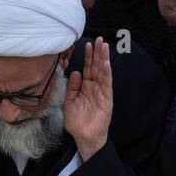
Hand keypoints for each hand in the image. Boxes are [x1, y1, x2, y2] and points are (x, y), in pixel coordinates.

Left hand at [64, 37, 112, 160]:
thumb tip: (75, 72)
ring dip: (103, 59)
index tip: (87, 44)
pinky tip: (106, 63)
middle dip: (98, 53)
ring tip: (104, 46)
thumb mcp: (69, 102)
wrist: (84, 137)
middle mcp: (94, 88)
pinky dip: (106, 73)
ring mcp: (101, 92)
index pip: (87, 68)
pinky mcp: (106, 99)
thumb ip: (72, 87)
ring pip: (103, 72)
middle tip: (99, 39)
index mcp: (85, 87)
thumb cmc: (77, 122)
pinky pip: (107, 83)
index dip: (87, 57)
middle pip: (96, 67)